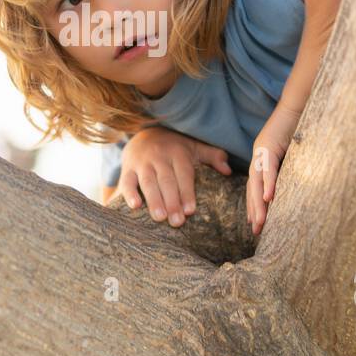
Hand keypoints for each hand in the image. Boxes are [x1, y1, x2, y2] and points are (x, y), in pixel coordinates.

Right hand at [117, 127, 232, 226]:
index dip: (187, 192)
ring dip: (154, 200)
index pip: (183, 174)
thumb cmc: (174, 146)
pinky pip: (126, 180)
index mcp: (178, 153)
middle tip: (176, 222)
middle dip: (172, 201)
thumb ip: (212, 156)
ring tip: (159, 217)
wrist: (144, 133)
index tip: (190, 211)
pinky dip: (129, 193)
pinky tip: (134, 206)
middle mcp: (159, 157)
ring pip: (147, 182)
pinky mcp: (127, 168)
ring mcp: (142, 162)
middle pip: (166, 180)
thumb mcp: (194, 146)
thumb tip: (228, 171)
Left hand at [248, 104, 301, 237]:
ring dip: (258, 203)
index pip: (256, 186)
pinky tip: (269, 198)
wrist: (297, 103)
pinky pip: (269, 168)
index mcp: (262, 158)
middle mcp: (258, 156)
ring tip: (259, 222)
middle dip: (254, 210)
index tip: (256, 223)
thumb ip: (289, 167)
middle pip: (253, 187)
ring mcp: (261, 150)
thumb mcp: (293, 152)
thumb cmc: (298, 126)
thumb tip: (296, 185)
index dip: (255, 205)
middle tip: (256, 230)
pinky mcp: (269, 145)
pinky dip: (269, 184)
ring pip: (258, 182)